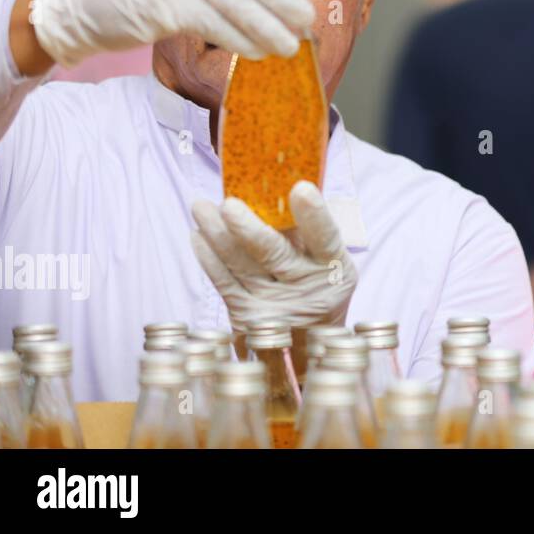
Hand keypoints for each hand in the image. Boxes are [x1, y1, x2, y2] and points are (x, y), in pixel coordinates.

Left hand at [190, 180, 356, 330]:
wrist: (310, 345)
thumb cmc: (318, 286)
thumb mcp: (328, 263)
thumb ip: (308, 233)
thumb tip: (275, 188)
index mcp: (334, 269)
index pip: (325, 238)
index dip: (314, 215)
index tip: (301, 189)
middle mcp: (306, 289)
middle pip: (274, 255)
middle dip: (249, 228)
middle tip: (228, 205)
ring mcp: (274, 306)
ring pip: (241, 266)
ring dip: (217, 235)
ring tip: (201, 208)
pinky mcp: (246, 318)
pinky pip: (224, 283)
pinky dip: (209, 259)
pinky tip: (199, 236)